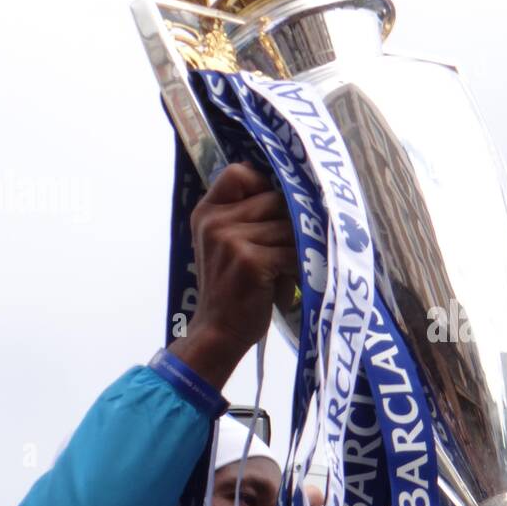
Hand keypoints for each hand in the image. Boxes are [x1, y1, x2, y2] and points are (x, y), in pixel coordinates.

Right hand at [170, 164, 296, 387]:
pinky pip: (292, 251)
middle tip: (289, 251)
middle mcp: (215, 221)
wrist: (219, 332)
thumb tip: (297, 196)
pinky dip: (298, 266)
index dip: (264, 184)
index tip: (275, 209)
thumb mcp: (227, 246)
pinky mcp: (251, 260)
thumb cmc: (232, 291)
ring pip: (288, 227)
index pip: (239, 173)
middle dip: (290, 224)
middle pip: (275, 200)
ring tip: (289, 271)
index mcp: (207, 213)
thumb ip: (246, 218)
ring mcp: (231, 239)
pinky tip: (290, 281)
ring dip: (297, 248)